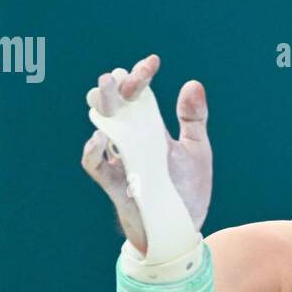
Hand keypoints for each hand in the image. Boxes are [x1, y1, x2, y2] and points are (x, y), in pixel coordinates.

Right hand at [80, 54, 211, 254]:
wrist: (183, 228)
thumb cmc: (188, 189)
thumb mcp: (197, 150)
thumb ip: (193, 119)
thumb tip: (192, 83)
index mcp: (152, 127)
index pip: (140, 94)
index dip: (140, 75)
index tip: (152, 62)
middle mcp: (133, 139)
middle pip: (116, 104)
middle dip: (118, 86)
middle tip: (127, 77)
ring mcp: (121, 160)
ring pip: (101, 127)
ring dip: (103, 107)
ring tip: (107, 88)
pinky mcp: (114, 184)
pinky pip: (94, 164)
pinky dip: (94, 150)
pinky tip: (102, 137)